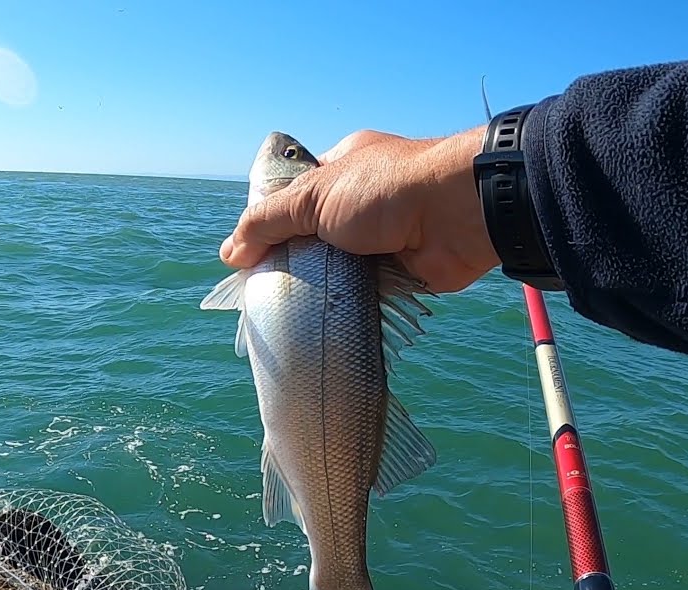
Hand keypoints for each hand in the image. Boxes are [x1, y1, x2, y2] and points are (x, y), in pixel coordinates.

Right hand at [219, 125, 500, 292]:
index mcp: (342, 169)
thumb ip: (268, 223)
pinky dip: (345, 306)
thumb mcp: (313, 196)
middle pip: (312, 237)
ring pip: (336, 269)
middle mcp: (362, 202)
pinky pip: (362, 294)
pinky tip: (321, 322)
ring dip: (318, 287)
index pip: (294, 197)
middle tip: (263, 292)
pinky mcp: (398, 274)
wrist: (456, 216)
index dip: (270, 224)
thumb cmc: (384, 190)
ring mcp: (381, 239)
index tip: (248, 255)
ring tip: (285, 313)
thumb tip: (230, 252)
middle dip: (292, 262)